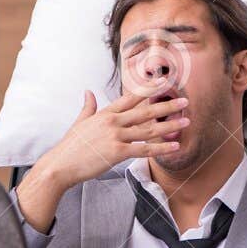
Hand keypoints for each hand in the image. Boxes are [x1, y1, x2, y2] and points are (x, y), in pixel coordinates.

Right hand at [16, 90, 187, 231]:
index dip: (149, 89)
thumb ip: (88, 106)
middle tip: (185, 102)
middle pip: (145, 111)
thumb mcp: (80, 122)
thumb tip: (88, 92)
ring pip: (148, 129)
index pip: (131, 97)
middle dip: (167, 106)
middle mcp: (112, 122)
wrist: (61, 164)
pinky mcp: (117, 153)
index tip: (164, 82)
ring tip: (185, 122)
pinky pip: (143, 150)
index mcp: (105, 113)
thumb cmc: (70, 145)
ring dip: (169, 126)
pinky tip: (173, 147)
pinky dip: (160, 149)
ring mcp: (115, 137)